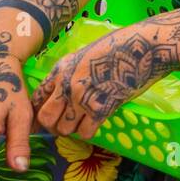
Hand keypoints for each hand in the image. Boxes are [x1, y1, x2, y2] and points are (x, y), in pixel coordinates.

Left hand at [30, 28, 163, 139]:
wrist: (142, 47)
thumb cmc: (117, 48)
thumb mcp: (85, 55)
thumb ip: (69, 74)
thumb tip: (60, 95)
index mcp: (61, 69)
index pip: (37, 97)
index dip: (39, 109)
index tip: (46, 116)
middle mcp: (66, 84)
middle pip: (45, 119)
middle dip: (53, 125)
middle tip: (66, 122)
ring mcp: (82, 98)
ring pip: (64, 129)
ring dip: (72, 129)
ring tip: (83, 120)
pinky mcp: (100, 109)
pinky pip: (84, 132)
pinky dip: (89, 130)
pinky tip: (96, 120)